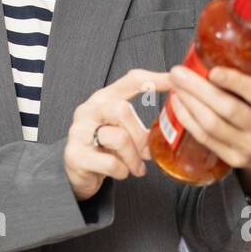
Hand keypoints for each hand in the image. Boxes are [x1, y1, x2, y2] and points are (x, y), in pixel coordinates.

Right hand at [64, 68, 172, 201]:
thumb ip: (142, 127)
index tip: (174, 81)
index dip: (154, 79)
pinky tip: (120, 172)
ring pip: (118, 137)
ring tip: (135, 167)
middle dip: (140, 135)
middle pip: (122, 109)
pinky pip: (111, 163)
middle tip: (147, 152)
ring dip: (133, 158)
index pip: (131, 80)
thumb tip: (169, 132)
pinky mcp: (75, 155)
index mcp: (104, 99)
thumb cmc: (103, 148)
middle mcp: (89, 110)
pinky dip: (122, 172)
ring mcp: (79, 132)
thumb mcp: (123, 131)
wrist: (77, 172)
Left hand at [165, 53, 250, 190]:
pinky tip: (178, 103)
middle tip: (178, 72)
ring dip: (189, 104)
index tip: (213, 70)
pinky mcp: (232, 158)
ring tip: (175, 84)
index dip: (235, 83)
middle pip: (227, 109)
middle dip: (198, 89)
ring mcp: (248, 147)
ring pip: (212, 125)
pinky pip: (205, 139)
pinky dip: (188, 120)